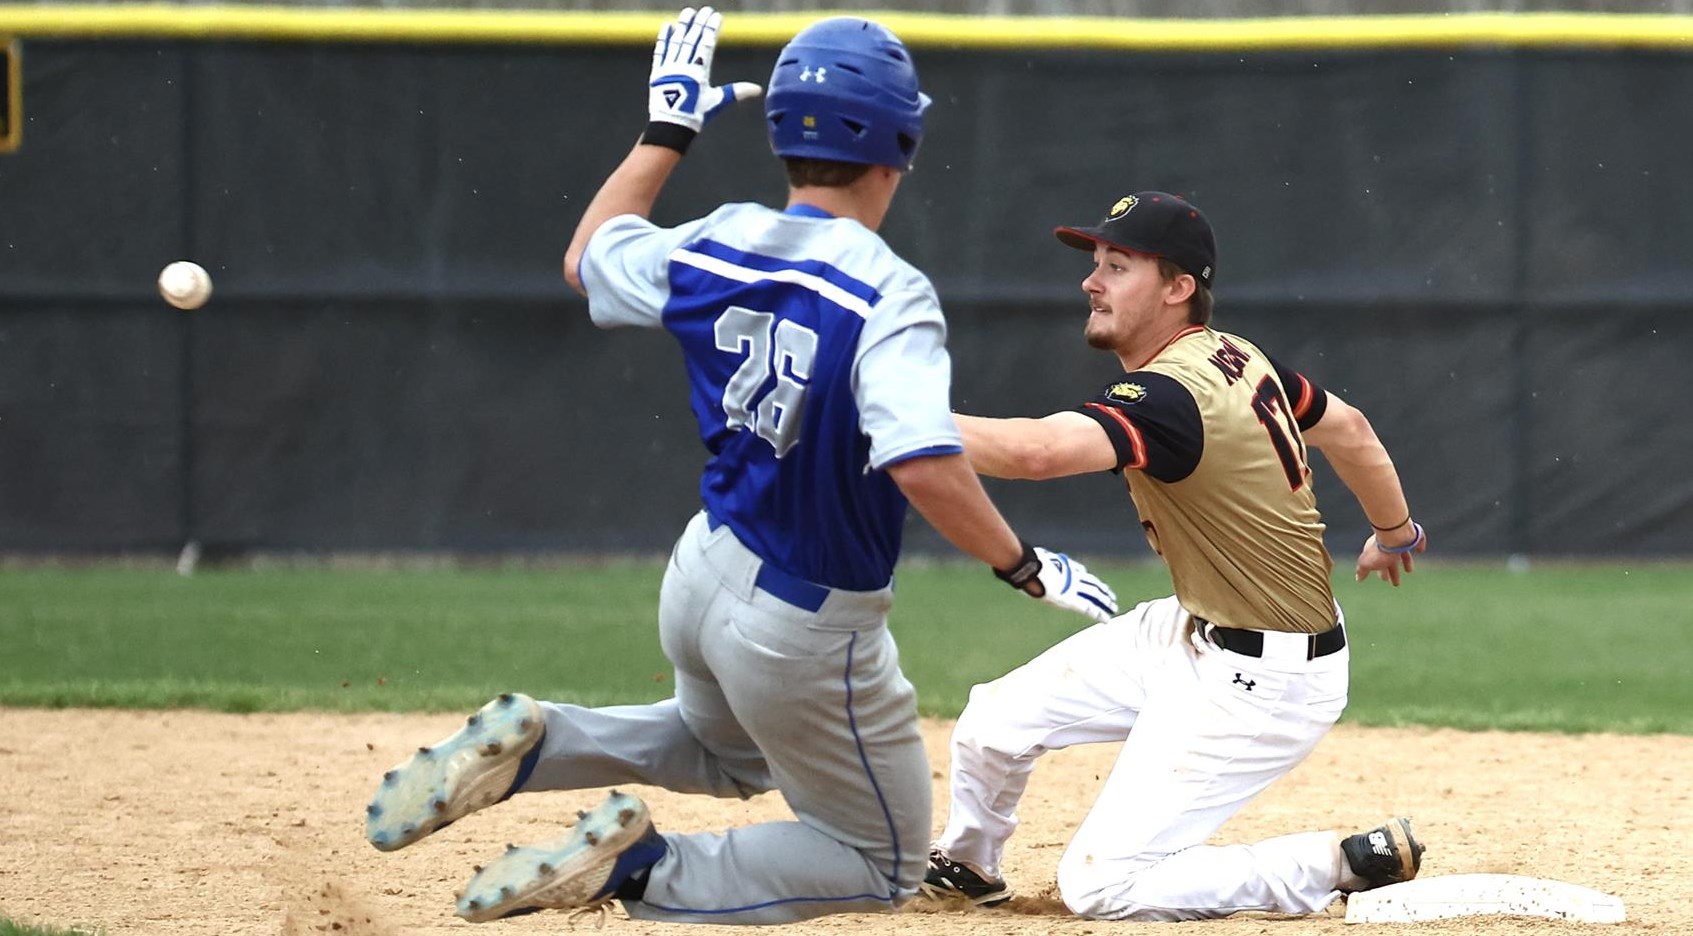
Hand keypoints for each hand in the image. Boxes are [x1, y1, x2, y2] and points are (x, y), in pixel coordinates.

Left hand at [648, 6, 762, 133]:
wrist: (671, 127)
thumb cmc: (696, 116)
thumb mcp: (717, 102)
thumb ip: (735, 92)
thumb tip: (757, 89)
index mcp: (699, 73)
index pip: (706, 45)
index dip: (711, 29)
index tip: (715, 16)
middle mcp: (683, 67)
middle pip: (692, 40)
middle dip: (698, 23)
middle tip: (703, 9)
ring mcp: (669, 69)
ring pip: (676, 43)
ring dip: (682, 26)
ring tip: (687, 12)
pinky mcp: (657, 73)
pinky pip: (660, 52)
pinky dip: (664, 39)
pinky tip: (667, 26)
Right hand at [997, 545, 1117, 621]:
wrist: (1026, 567)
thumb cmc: (1028, 563)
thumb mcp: (1044, 559)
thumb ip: (1051, 563)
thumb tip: (1046, 561)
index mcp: (1067, 569)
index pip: (1085, 577)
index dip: (1095, 584)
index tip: (1102, 589)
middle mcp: (1073, 578)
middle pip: (1093, 587)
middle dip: (1104, 594)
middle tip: (1113, 601)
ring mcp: (1073, 588)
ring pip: (1095, 596)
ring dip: (1105, 603)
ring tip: (1113, 609)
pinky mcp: (1070, 600)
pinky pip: (1087, 608)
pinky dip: (1098, 613)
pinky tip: (1106, 618)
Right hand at [1355, 522, 1426, 585]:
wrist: (1394, 534)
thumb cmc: (1380, 550)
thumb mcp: (1366, 563)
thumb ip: (1362, 571)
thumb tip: (1358, 578)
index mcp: (1377, 552)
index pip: (1379, 565)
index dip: (1382, 573)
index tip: (1385, 580)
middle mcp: (1389, 546)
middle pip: (1392, 561)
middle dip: (1393, 571)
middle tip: (1397, 583)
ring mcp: (1401, 542)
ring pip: (1404, 553)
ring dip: (1406, 561)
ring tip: (1409, 571)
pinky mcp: (1413, 537)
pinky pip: (1417, 541)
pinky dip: (1419, 546)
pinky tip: (1420, 550)